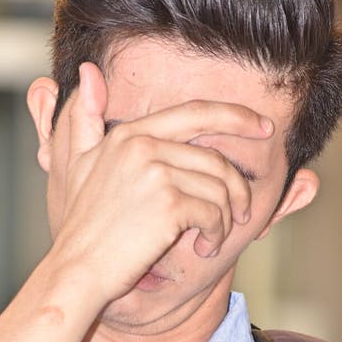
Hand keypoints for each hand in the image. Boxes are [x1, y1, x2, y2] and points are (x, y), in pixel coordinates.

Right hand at [51, 62, 273, 303]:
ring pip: (219, 189)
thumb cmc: (83, 227)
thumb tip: (88, 70)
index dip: (236, 117)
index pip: (196, 112)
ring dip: (225, 219)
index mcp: (129, 134)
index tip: (264, 127)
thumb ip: (85, 120)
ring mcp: (156, 173)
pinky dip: (216, 235)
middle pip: (215, 158)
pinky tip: (204, 248)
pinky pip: (214, 214)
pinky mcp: (169, 204)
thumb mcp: (77, 165)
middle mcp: (142, 146)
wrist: (78, 270)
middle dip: (239, 188)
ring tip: (212, 238)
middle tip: (244, 212)